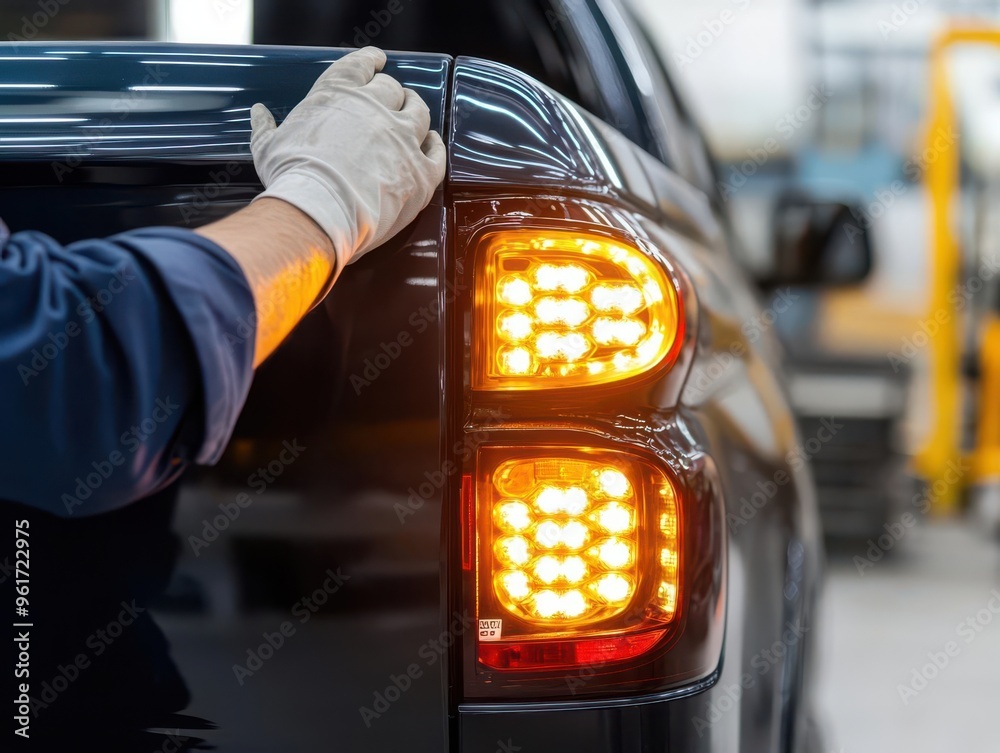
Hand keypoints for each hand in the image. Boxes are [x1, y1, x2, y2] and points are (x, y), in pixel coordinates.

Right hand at [249, 47, 445, 272]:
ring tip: (412, 115)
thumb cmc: (292, 179)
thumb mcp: (268, 147)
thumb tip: (259, 115)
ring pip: (419, 113)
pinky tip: (432, 145)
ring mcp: (403, 138)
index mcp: (338, 94)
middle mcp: (376, 108)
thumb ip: (266, 128)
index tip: (376, 62)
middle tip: (390, 100)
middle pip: (392, 89)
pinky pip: (436, 151)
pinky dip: (435, 146)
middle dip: (391, 92)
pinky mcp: (421, 170)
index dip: (370, 62)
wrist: (320, 210)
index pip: (361, 65)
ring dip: (415, 110)